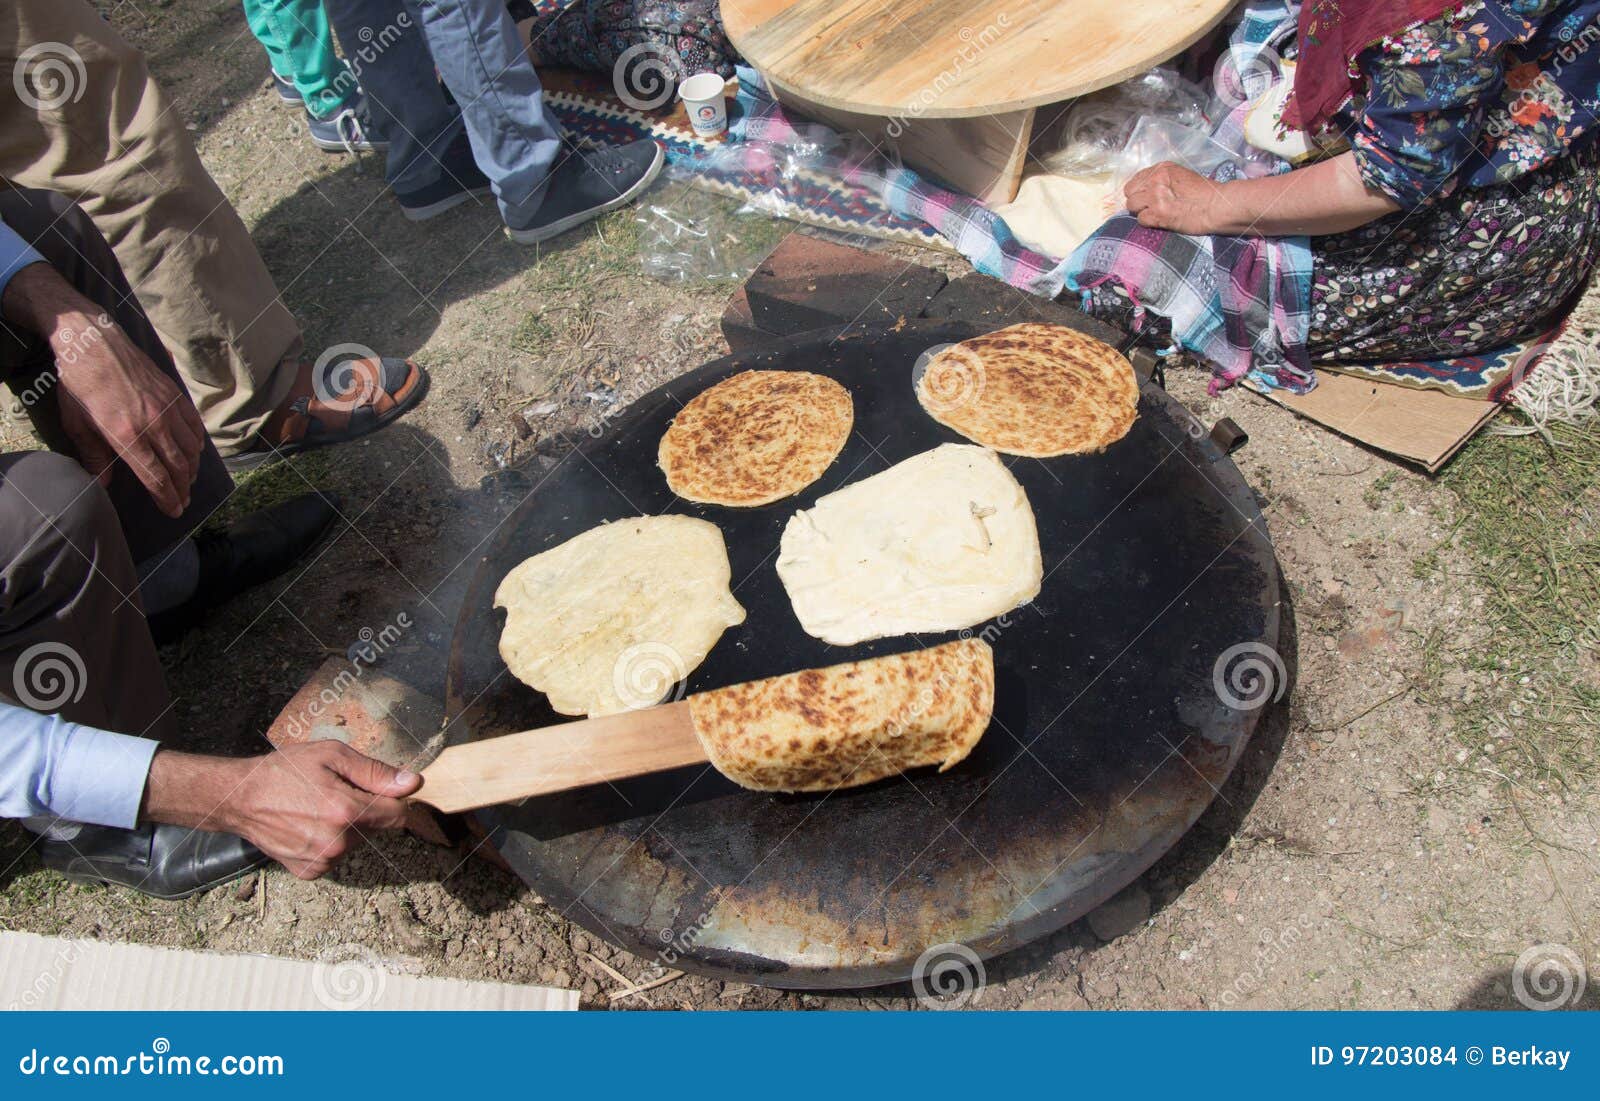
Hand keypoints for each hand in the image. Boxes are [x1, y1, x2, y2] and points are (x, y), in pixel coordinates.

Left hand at [1, 262, 205, 517]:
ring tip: (188, 481)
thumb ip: (93, 454)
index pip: (154, 476)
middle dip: (182, 490)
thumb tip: (104, 482)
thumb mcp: (76, 421)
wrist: (94, 342)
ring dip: (191, 470)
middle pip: (178, 467)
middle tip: (183, 502)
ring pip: (191, 450)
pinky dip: (197, 445)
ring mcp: (167, 409)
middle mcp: (151, 424)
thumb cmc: (79, 382)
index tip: (173, 511)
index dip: (166, 498)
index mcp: (124, 434)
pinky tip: (194, 453)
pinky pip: (194, 427)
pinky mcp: (175, 395)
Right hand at [145, 743, 421, 879]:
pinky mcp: (310, 871)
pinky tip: (309, 824)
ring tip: (318, 807)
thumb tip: (413, 783)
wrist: (240, 798)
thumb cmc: (285, 770)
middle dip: (367, 810)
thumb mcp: (331, 755)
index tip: (385, 790)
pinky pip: (337, 855)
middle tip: (337, 792)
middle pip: (377, 827)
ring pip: (358, 841)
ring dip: (349, 826)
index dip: (397, 800)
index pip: (399, 815)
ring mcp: (323, 861)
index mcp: (346, 811)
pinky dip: (330, 842)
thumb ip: (375, 772)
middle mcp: (338, 842)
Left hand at [1123, 162, 1225, 233]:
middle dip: (1138, 200)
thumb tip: (1147, 189)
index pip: (1136, 179)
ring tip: (1156, 213)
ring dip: (1142, 211)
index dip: (1139, 190)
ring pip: (1132, 205)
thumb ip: (1163, 180)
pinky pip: (1140, 220)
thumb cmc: (1205, 193)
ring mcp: (1155, 197)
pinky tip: (1161, 221)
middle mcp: (1156, 180)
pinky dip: (1149, 223)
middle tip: (1150, 206)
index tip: (1147, 196)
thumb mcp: (1182, 176)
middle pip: (1130, 192)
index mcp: (1162, 168)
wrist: (1217, 206)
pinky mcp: (1158, 214)